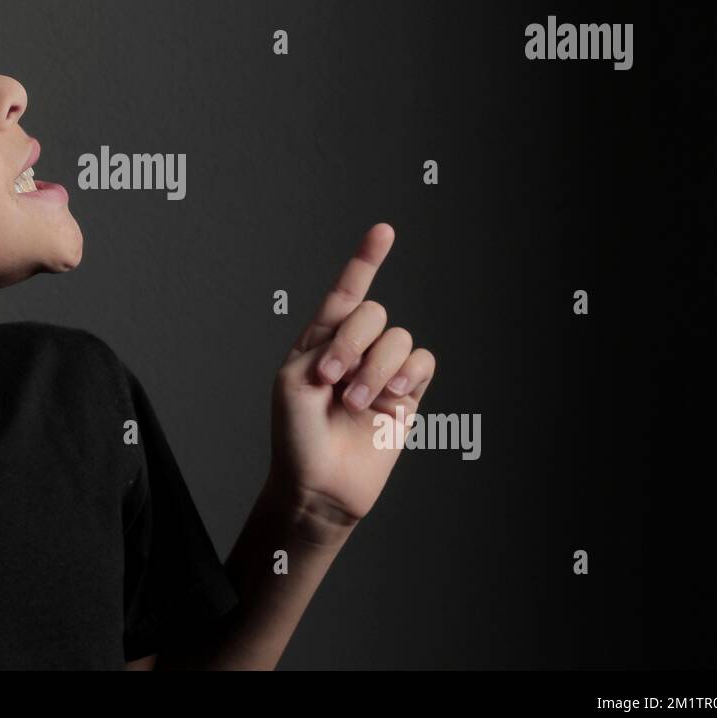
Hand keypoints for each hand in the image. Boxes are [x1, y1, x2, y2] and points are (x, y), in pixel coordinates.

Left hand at [267, 222, 435, 538]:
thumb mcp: (293, 379)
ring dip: (376, 367)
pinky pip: (423, 361)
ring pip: (398, 338)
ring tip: (355, 401)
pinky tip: (390, 395)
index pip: (345, 293)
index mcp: (320, 340)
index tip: (384, 231)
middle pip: (372, 313)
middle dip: (352, 341)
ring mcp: (382, 372)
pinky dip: (408, 371)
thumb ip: (327, 343)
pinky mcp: (407, 395)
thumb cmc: (296, 436)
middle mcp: (354, 350)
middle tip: (331, 378)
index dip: (365, 261)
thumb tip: (368, 339)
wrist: (318, 486)